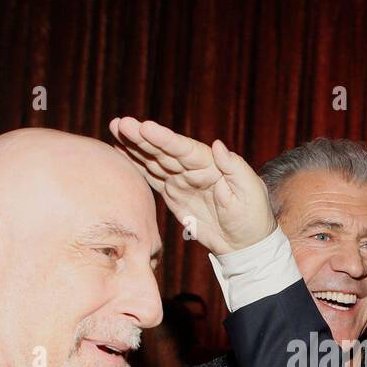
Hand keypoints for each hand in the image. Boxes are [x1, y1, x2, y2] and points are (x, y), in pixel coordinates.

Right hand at [109, 117, 274, 254]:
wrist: (244, 243)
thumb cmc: (253, 217)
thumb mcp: (251, 192)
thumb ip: (235, 168)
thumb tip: (218, 145)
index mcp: (210, 164)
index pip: (183, 148)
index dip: (163, 138)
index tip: (144, 127)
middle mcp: (193, 168)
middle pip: (163, 150)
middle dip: (141, 137)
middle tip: (119, 124)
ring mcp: (181, 180)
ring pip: (153, 160)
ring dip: (133, 146)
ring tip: (114, 129)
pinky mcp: (172, 194)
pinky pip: (151, 176)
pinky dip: (136, 164)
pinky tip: (120, 151)